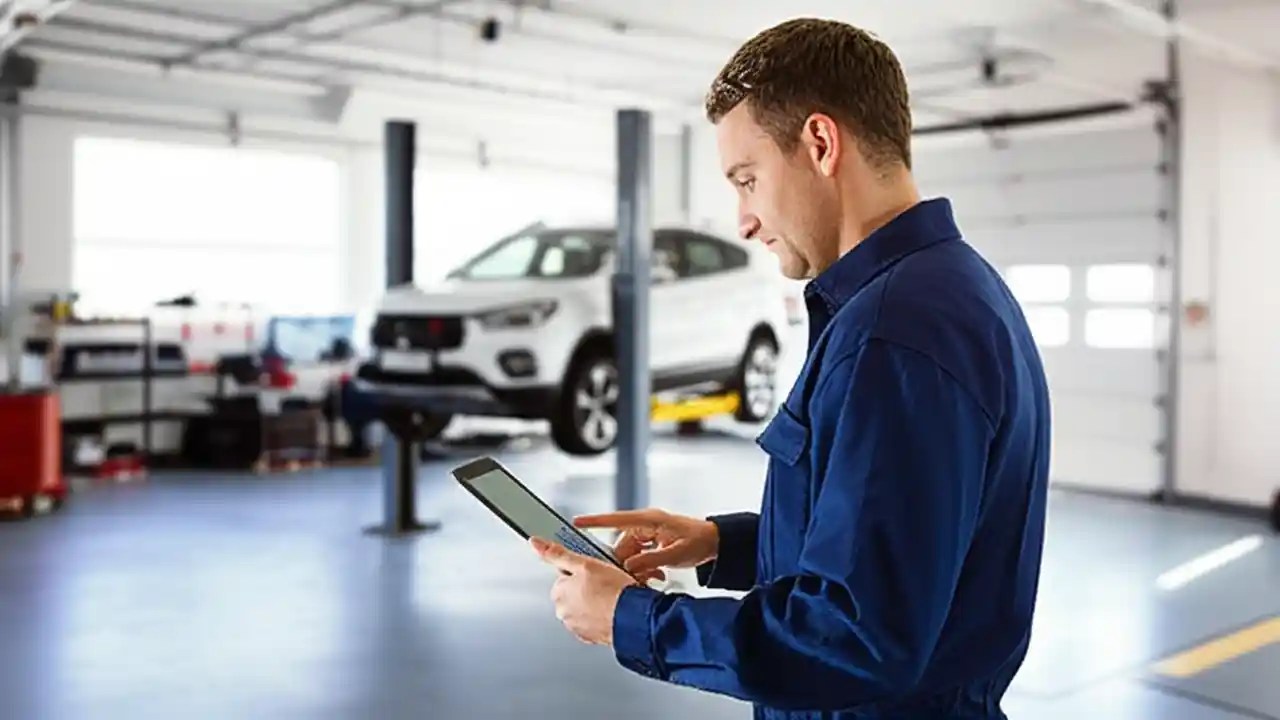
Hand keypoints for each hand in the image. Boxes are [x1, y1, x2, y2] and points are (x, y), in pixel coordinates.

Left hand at [531, 537, 637, 645]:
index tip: (594, 572)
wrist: (633, 617)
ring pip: (583, 608)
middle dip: (586, 588)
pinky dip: (601, 617)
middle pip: (572, 593)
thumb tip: (535, 543)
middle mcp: (563, 612)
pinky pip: (593, 622)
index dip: (582, 571)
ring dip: (594, 603)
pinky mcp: (591, 637)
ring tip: (611, 597)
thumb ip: (558, 554)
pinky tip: (612, 610)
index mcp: (558, 593)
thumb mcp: (584, 563)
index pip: (564, 577)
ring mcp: (577, 627)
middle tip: (604, 584)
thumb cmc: (612, 591)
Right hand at [574, 509, 718, 583]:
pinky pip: (638, 556)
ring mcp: (648, 534)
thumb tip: (629, 567)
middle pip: (622, 545)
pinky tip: (655, 575)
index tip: (576, 523)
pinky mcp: (652, 543)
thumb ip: (651, 560)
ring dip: (636, 569)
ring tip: (653, 577)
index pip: (615, 519)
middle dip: (625, 563)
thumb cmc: (700, 541)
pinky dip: (643, 568)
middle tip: (633, 578)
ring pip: (629, 554)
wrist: (715, 543)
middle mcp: (645, 525)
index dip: (594, 521)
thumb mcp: (676, 553)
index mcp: (648, 520)